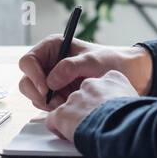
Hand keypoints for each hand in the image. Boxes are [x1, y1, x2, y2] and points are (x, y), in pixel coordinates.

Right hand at [17, 36, 152, 111]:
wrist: (129, 76)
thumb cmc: (112, 61)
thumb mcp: (94, 61)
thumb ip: (71, 67)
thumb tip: (50, 81)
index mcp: (53, 48)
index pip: (29, 61)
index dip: (33, 75)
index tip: (47, 88)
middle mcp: (49, 64)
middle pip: (26, 80)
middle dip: (38, 93)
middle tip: (55, 102)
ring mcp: (52, 81)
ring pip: (34, 95)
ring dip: (47, 103)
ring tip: (68, 103)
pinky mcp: (58, 95)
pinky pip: (45, 105)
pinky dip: (54, 109)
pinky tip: (70, 107)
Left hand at [46, 69, 138, 140]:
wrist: (123, 128)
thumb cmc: (134, 118)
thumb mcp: (136, 101)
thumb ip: (124, 99)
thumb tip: (127, 109)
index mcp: (112, 79)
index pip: (103, 85)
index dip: (102, 99)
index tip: (105, 109)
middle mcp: (91, 84)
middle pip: (83, 96)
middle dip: (86, 109)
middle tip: (95, 123)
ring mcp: (75, 98)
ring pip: (69, 108)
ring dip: (74, 119)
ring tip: (85, 132)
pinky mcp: (62, 113)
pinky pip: (54, 120)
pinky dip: (59, 129)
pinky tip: (68, 136)